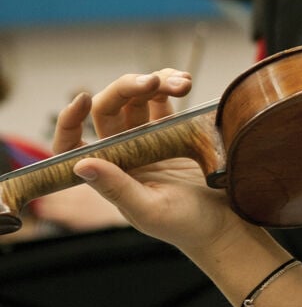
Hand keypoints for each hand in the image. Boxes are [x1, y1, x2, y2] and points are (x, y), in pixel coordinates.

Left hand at [52, 71, 249, 253]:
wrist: (226, 221)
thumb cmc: (187, 224)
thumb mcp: (149, 210)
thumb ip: (116, 187)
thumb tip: (80, 163)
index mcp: (108, 172)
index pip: (73, 143)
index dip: (70, 120)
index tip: (84, 100)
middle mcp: (124, 152)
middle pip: (110, 108)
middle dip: (128, 87)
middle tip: (154, 81)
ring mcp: (149, 139)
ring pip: (139, 98)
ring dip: (157, 82)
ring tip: (183, 83)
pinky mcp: (175, 130)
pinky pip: (164, 99)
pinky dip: (172, 84)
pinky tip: (186, 82)